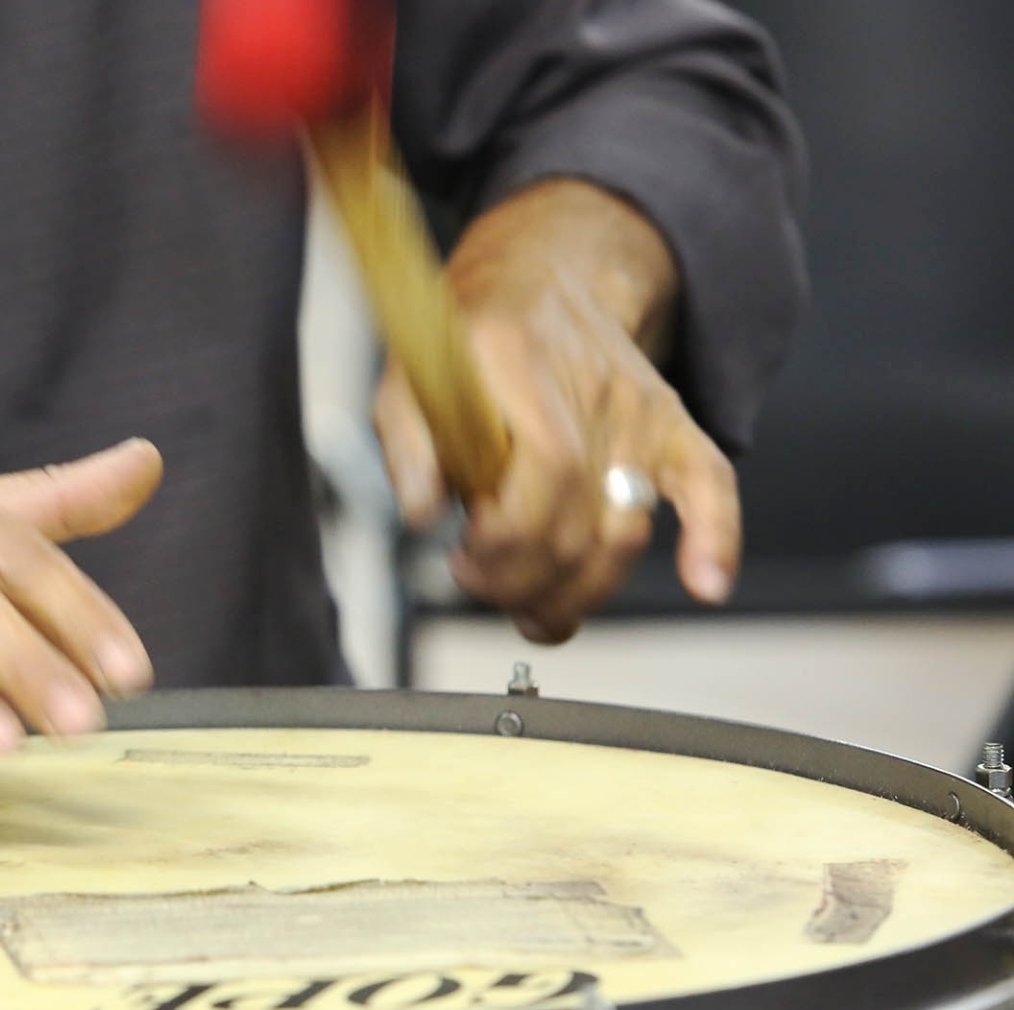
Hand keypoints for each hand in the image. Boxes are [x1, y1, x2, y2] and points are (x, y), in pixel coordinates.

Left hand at [373, 180, 738, 642]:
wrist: (539, 278)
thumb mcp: (408, 378)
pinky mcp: (669, 424)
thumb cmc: (465, 342)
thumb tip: (421, 515)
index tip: (464, 557)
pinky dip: (717, 537)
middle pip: (583, 513)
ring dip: (583, 591)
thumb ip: (409, 446)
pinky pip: (710, 482)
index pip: (548, 465)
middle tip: (480, 585)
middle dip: (528, 576)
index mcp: (519, 356)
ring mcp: (638, 406)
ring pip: (627, 526)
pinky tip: (706, 585)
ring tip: (535, 615)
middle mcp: (590, 381)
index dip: (509, 534)